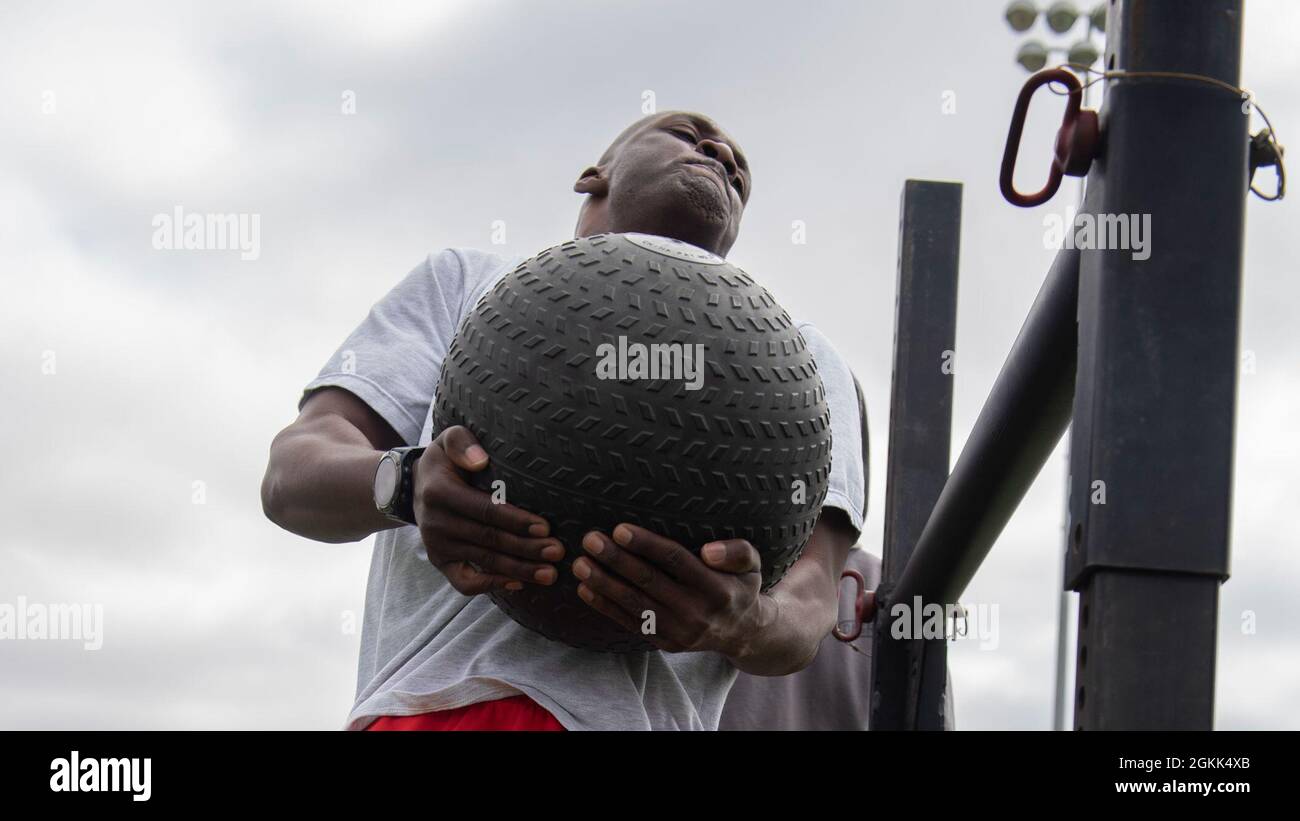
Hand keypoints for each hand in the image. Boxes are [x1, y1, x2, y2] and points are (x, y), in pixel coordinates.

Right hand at [414, 425, 562, 594]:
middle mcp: (437, 522)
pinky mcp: (440, 562)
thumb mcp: (448, 440)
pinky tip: (518, 584)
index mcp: (440, 492)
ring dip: (518, 570)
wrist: (416, 486)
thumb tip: (480, 461)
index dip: (516, 520)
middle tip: (557, 552)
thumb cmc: (445, 461)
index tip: (545, 527)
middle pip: (489, 539)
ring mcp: (437, 546)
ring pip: (483, 562)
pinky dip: (490, 586)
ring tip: (549, 574)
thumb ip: (462, 443)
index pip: (485, 510)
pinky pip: (464, 582)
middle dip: (526, 549)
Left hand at [571, 523, 770, 656]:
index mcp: (716, 588)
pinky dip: (605, 607)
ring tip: (579, 563)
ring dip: (603, 583)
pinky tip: (585, 589)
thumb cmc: (740, 586)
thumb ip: (737, 552)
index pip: (675, 561)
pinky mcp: (664, 642)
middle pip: (648, 581)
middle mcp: (696, 613)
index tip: (620, 529)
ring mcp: (678, 631)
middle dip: (615, 560)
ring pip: (634, 604)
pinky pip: (630, 623)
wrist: (742, 632)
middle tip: (590, 540)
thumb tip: (709, 551)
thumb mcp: (753, 564)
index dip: (646, 545)